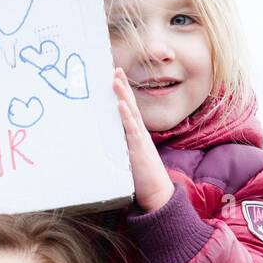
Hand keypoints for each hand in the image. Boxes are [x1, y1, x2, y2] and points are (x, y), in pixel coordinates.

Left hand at [113, 67, 174, 213]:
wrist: (157, 193)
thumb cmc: (141, 178)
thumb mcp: (127, 159)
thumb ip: (120, 148)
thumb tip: (106, 142)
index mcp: (136, 135)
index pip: (129, 110)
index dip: (122, 93)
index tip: (115, 77)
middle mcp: (139, 133)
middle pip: (130, 105)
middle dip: (122, 87)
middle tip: (114, 69)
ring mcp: (140, 140)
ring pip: (131, 113)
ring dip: (123, 95)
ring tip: (115, 80)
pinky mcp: (139, 149)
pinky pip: (132, 130)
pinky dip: (127, 116)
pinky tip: (121, 105)